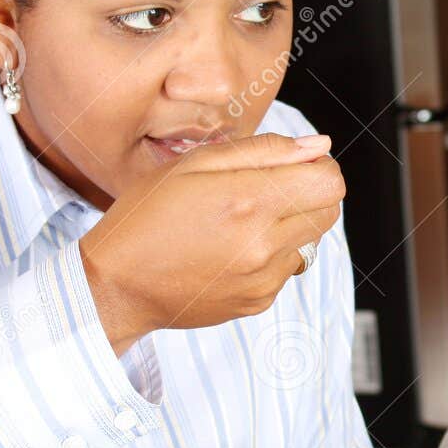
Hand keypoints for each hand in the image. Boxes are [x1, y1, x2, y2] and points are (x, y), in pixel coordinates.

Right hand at [80, 133, 343, 351]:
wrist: (117, 285)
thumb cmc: (146, 217)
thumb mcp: (193, 164)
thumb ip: (264, 150)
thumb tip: (319, 146)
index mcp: (248, 201)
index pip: (330, 182)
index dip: (318, 167)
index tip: (294, 165)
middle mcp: (263, 244)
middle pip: (330, 211)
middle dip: (310, 193)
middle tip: (270, 188)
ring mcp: (264, 278)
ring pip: (311, 240)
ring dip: (290, 225)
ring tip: (242, 221)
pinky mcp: (258, 301)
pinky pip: (287, 269)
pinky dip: (271, 255)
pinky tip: (230, 249)